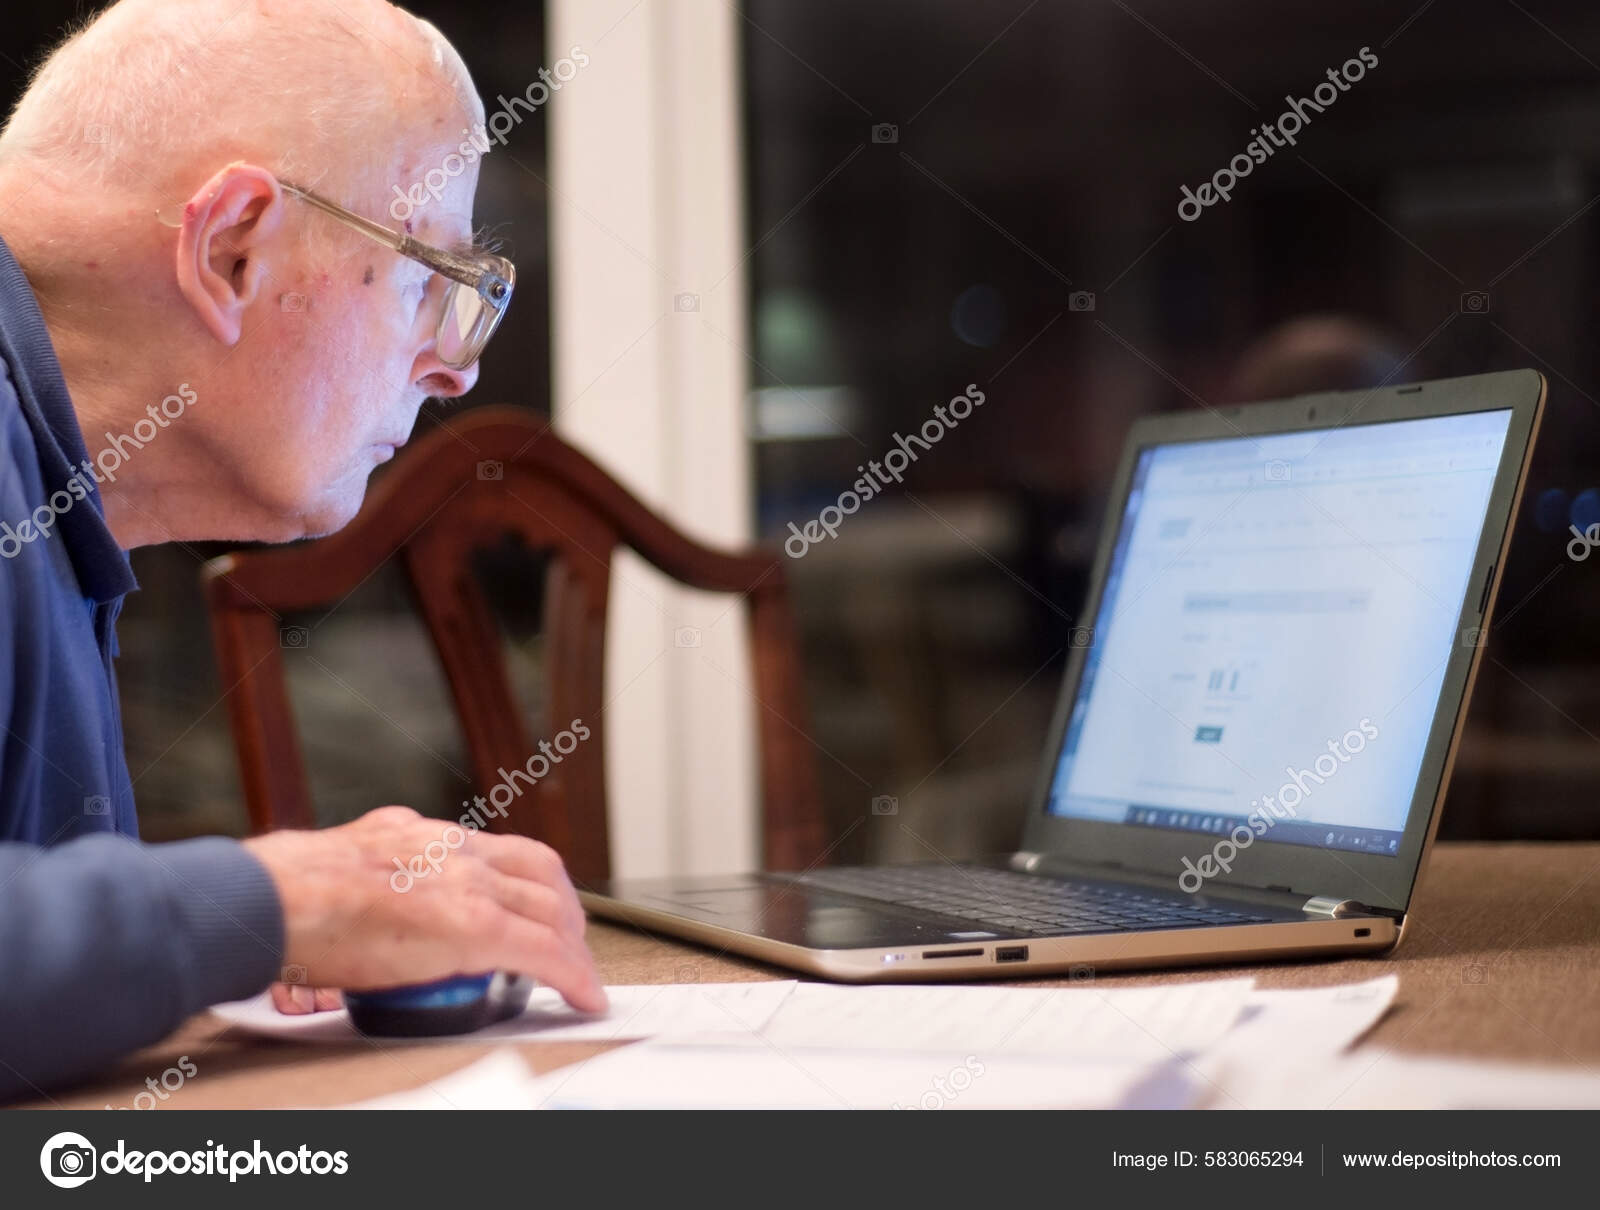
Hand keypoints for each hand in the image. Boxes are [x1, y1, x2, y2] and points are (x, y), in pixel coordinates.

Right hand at [242, 806, 605, 1013]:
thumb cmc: (287, 893)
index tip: (538, 903)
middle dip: (565, 908)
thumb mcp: (346, 860)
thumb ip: (374, 868)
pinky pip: (544, 952)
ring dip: (575, 942)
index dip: (531, 881)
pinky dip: (575, 974)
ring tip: (582, 972)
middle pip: (540, 872)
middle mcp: (455, 850)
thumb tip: (369, 889)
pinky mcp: (474, 926)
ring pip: (551, 908)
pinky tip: (585, 996)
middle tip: (572, 939)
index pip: (500, 851)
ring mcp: (468, 885)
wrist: (272, 899)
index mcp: (424, 837)